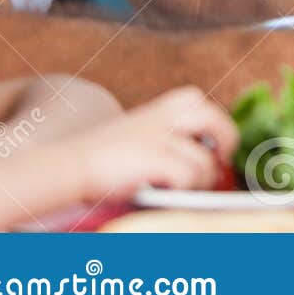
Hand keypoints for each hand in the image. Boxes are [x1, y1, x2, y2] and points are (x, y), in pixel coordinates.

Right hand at [71, 86, 237, 200]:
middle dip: (225, 140)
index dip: (214, 126)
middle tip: (220, 160)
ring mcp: (161, 136)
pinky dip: (183, 188)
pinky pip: (189, 175)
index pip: (196, 103)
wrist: (68, 165)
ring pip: (203, 160)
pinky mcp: (156, 157)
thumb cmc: (100, 158)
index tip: (215, 146)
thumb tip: (200, 162)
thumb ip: (163, 138)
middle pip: (214, 118)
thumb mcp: (137, 135)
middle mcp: (164, 116)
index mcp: (158, 107)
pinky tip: (166, 192)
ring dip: (199, 179)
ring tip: (186, 189)